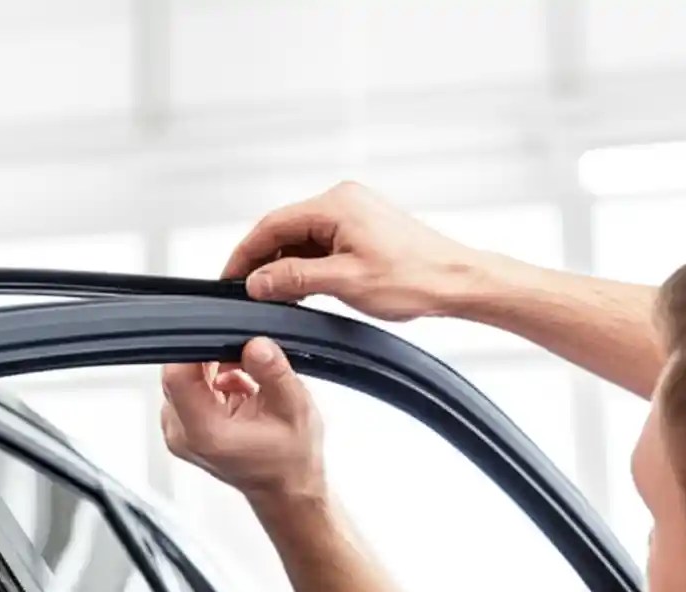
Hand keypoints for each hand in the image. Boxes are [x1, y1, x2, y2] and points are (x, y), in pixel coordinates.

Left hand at [161, 337, 323, 501]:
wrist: (284, 487)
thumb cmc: (289, 458)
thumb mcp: (295, 408)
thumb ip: (273, 373)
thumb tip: (257, 344)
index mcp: (206, 433)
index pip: (177, 375)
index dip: (196, 347)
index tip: (222, 336)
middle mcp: (183, 434)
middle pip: (179, 373)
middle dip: (211, 357)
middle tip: (246, 363)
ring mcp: (178, 432)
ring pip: (182, 377)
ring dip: (212, 369)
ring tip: (246, 384)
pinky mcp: (180, 426)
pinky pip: (185, 388)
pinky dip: (210, 381)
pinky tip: (236, 391)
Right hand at [223, 181, 512, 320]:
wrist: (458, 282)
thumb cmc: (414, 279)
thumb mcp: (345, 282)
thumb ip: (295, 278)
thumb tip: (257, 281)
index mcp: (336, 204)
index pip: (272, 224)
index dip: (245, 253)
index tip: (228, 279)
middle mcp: (343, 200)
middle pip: (284, 229)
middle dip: (262, 261)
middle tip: (243, 292)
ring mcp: (354, 213)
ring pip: (302, 238)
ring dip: (284, 266)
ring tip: (270, 297)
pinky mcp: (362, 228)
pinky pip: (321, 243)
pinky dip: (305, 265)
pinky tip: (298, 289)